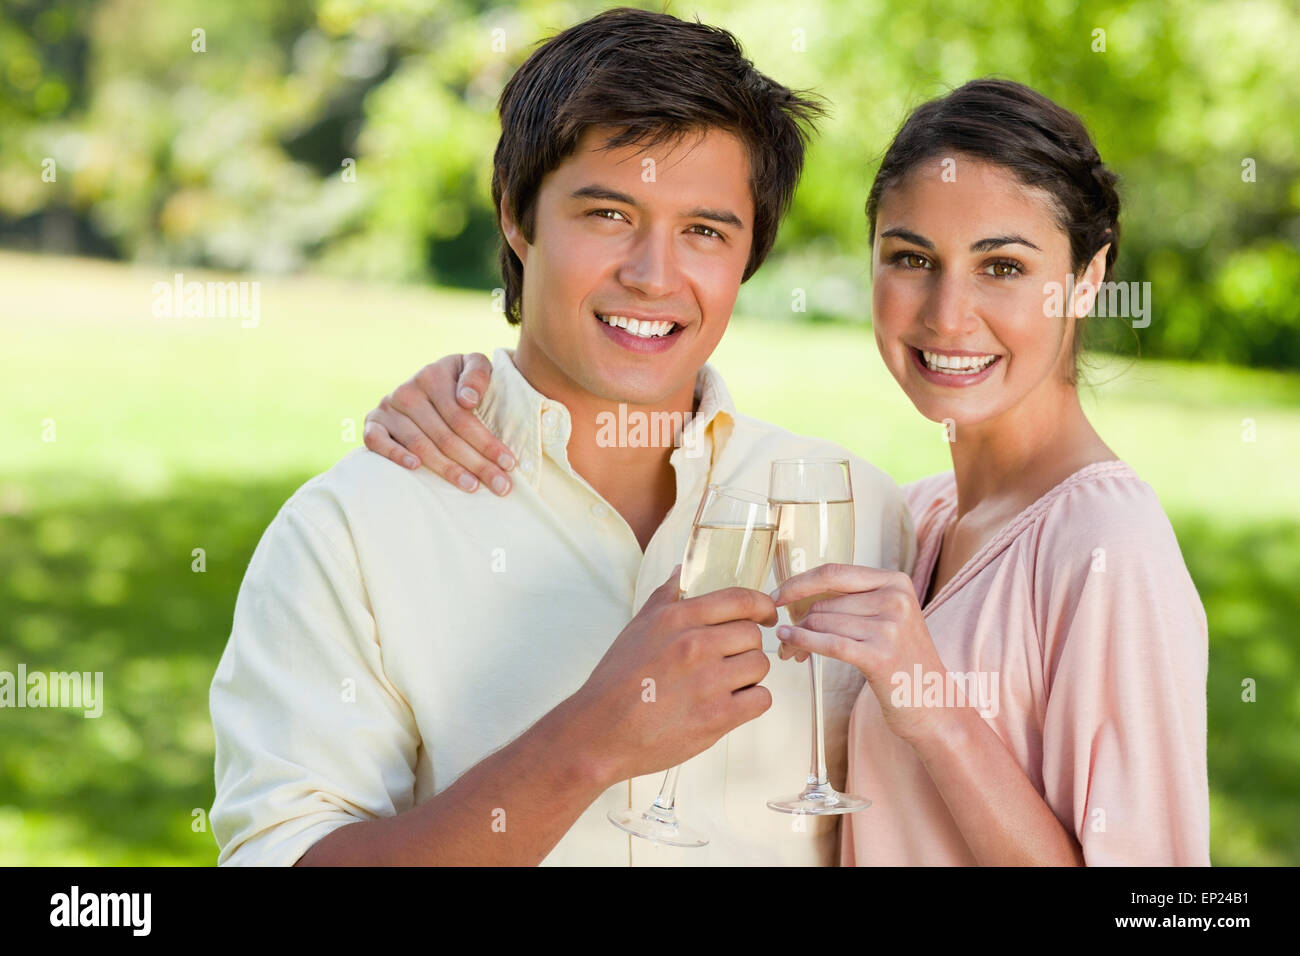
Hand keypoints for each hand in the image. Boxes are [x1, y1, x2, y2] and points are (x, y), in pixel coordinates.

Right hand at [362, 352, 516, 494]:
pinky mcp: (373, 423)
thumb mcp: (473, 365)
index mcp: (433, 375)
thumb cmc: (458, 380)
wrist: (425, 382)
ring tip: (472, 487)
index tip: (509, 464)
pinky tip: (415, 468)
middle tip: (500, 486)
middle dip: (476, 464)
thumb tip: (467, 400)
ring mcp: (388, 407)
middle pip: (445, 436)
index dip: (487, 442)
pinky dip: (395, 454)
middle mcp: (408, 391)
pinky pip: (377, 441)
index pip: (462, 417)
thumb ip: (477, 374)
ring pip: (419, 444)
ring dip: (446, 468)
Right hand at [572, 567, 777, 784]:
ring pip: (760, 665)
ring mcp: (709, 681)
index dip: (761, 605)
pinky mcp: (718, 716)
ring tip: (724, 684)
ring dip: (749, 675)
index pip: (741, 599)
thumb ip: (665, 596)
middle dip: (745, 647)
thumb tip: (681, 571)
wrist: (601, 731)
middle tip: (728, 661)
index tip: (766, 614)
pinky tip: (730, 704)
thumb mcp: (637, 627)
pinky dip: (751, 702)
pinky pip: (761, 699)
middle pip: (753, 634)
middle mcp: (696, 644)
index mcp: (678, 618)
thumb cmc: (616, 681)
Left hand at [772, 564, 955, 744]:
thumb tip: (797, 593)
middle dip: (797, 620)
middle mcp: (895, 599)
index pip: (834, 572)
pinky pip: (828, 643)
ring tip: (792, 653)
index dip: (799, 583)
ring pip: (821, 623)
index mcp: (896, 582)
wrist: (934, 704)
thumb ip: (853, 599)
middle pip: (824, 602)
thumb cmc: (903, 661)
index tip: (776, 594)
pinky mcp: (880, 656)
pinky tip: (790, 648)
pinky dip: (802, 643)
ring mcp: (890, 627)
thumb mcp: (889, 617)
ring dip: (798, 638)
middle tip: (786, 638)